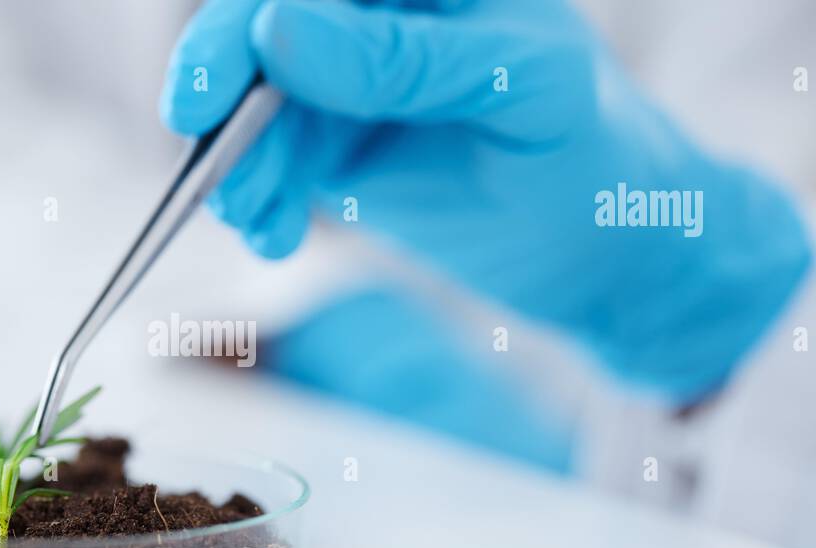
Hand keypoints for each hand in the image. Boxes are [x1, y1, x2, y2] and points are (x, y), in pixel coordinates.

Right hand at [160, 0, 810, 401]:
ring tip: (256, 220)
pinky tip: (275, 236)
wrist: (610, 257)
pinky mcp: (335, 152)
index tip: (205, 92)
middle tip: (206, 169)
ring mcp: (350, 88)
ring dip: (238, 169)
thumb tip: (275, 29)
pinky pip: (269, 167)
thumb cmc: (593, 155)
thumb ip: (403, 59)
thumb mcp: (517, 93)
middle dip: (220, 103)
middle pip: (260, 39)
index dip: (238, 27)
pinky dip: (257, 203)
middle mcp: (377, 23)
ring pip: (254, 112)